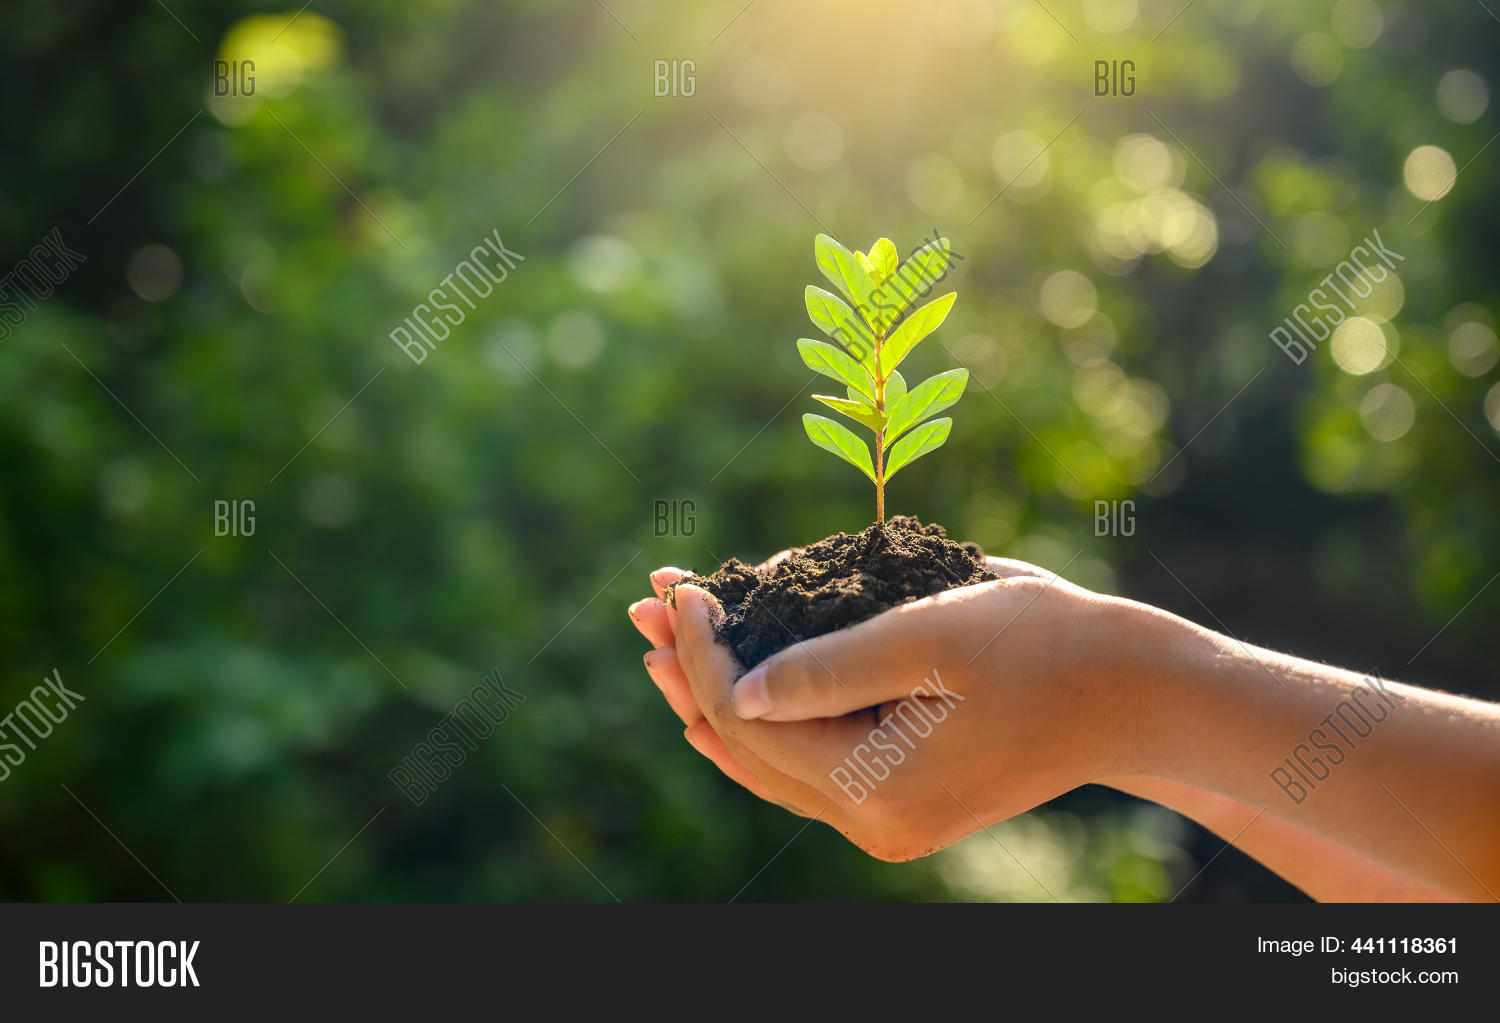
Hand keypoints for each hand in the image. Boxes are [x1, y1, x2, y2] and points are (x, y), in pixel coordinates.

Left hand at [629, 557, 1139, 861]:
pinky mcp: (902, 800)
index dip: (704, 649)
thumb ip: (829, 665)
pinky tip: (729, 696)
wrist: (1131, 695)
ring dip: (715, 698)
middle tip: (643, 608)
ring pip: (770, 762)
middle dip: (691, 671)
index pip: (748, 718)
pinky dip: (764, 724)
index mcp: (877, 786)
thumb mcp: (931, 634)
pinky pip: (806, 768)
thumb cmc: (1043, 646)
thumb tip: (740, 686)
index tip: (680, 585)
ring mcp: (887, 818)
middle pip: (746, 746)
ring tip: (666, 645)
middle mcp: (874, 821)